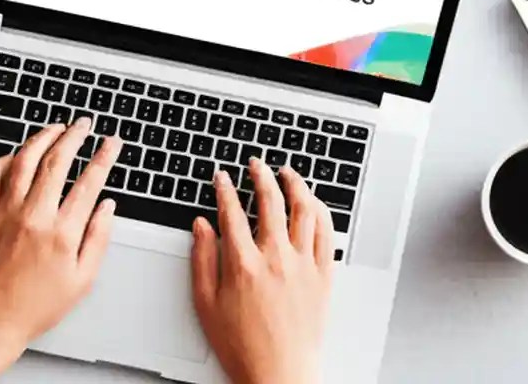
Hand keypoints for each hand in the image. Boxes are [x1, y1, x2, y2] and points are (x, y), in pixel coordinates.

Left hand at [0, 120, 119, 382]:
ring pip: (24, 160)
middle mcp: (33, 216)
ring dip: (42, 138)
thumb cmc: (35, 307)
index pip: (89, 182)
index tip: (111, 143)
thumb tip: (107, 208)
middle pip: (57, 160)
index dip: (104, 157)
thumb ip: (98, 239)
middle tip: (84, 125)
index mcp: (62, 233)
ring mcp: (5, 213)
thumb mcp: (82, 280)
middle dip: (74, 136)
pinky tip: (18, 154)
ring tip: (55, 128)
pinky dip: (6, 159)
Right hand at [192, 160, 335, 383]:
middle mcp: (276, 258)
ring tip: (287, 172)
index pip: (231, 211)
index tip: (221, 177)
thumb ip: (202, 260)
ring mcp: (303, 264)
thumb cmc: (242, 345)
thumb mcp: (206, 304)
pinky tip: (313, 201)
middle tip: (255, 164)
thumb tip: (201, 226)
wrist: (279, 373)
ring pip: (304, 209)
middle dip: (260, 174)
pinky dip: (320, 210)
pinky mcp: (323, 274)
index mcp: (243, 265)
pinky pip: (326, 232)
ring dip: (295, 183)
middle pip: (270, 200)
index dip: (224, 188)